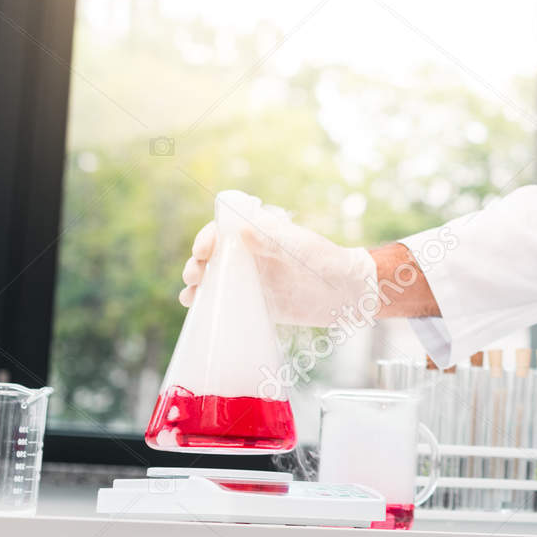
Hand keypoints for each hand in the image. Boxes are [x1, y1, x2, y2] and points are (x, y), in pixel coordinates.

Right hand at [179, 198, 377, 327]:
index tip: (204, 249)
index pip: (224, 231)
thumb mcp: (300, 247)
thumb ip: (272, 239)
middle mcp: (251, 255)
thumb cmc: (325, 260)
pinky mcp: (256, 302)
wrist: (346, 292)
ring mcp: (252, 280)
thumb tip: (242, 229)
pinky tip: (196, 307)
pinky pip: (226, 302)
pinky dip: (209, 304)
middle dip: (198, 262)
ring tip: (190, 294)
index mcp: (260, 235)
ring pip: (215, 278)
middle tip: (195, 273)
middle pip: (213, 255)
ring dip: (197, 283)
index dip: (208, 237)